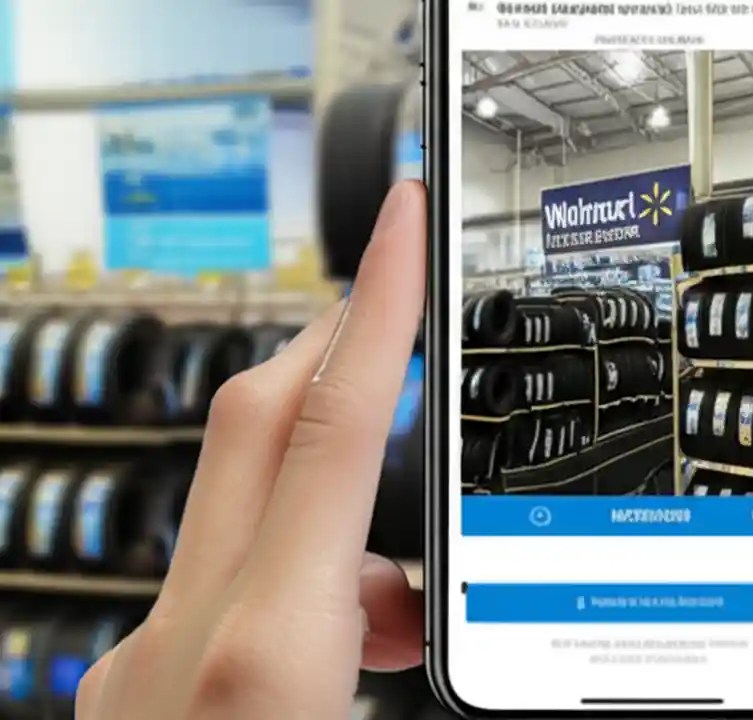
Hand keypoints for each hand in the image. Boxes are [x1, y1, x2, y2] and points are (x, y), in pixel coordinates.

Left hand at [75, 182, 427, 719]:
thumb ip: (424, 654)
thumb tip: (454, 612)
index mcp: (261, 657)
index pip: (330, 429)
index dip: (377, 305)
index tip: (398, 216)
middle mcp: (181, 638)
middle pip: (255, 421)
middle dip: (337, 338)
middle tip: (398, 294)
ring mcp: (143, 657)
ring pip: (238, 502)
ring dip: (328, 480)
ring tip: (409, 554)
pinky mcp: (132, 685)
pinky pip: (218, 578)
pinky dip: (295, 567)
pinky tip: (347, 629)